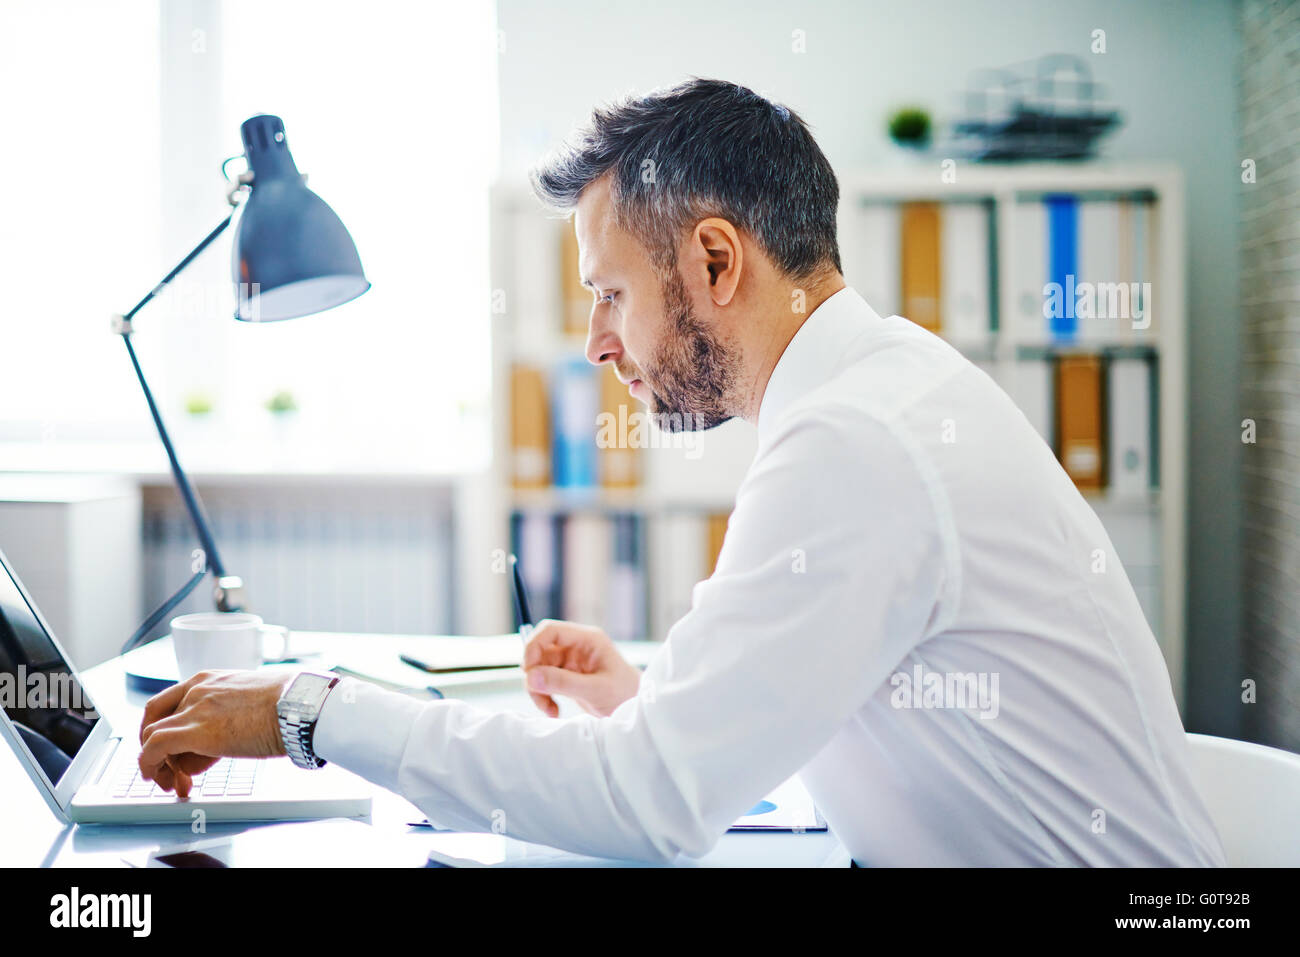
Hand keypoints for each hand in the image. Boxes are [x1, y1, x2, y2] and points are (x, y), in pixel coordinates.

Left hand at [138, 669, 295, 796]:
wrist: (299, 706)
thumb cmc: (289, 704)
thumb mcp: (252, 702)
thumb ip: (232, 715)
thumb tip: (233, 737)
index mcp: (210, 679)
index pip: (173, 702)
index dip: (170, 729)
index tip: (181, 751)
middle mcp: (196, 688)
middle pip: (154, 717)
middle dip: (153, 745)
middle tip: (165, 767)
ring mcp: (193, 708)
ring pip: (150, 735)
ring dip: (155, 763)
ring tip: (172, 784)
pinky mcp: (193, 731)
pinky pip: (153, 748)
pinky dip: (149, 766)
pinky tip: (161, 780)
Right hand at [522, 620, 640, 717]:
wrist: (635, 710)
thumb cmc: (625, 694)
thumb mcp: (594, 689)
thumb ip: (562, 682)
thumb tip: (530, 676)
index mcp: (587, 639)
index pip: (551, 630)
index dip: (533, 646)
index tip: (528, 670)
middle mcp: (577, 647)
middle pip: (540, 651)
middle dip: (535, 674)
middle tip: (539, 696)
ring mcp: (571, 662)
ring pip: (539, 669)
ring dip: (538, 690)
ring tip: (550, 710)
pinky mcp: (567, 677)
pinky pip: (545, 682)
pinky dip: (544, 696)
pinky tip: (554, 710)